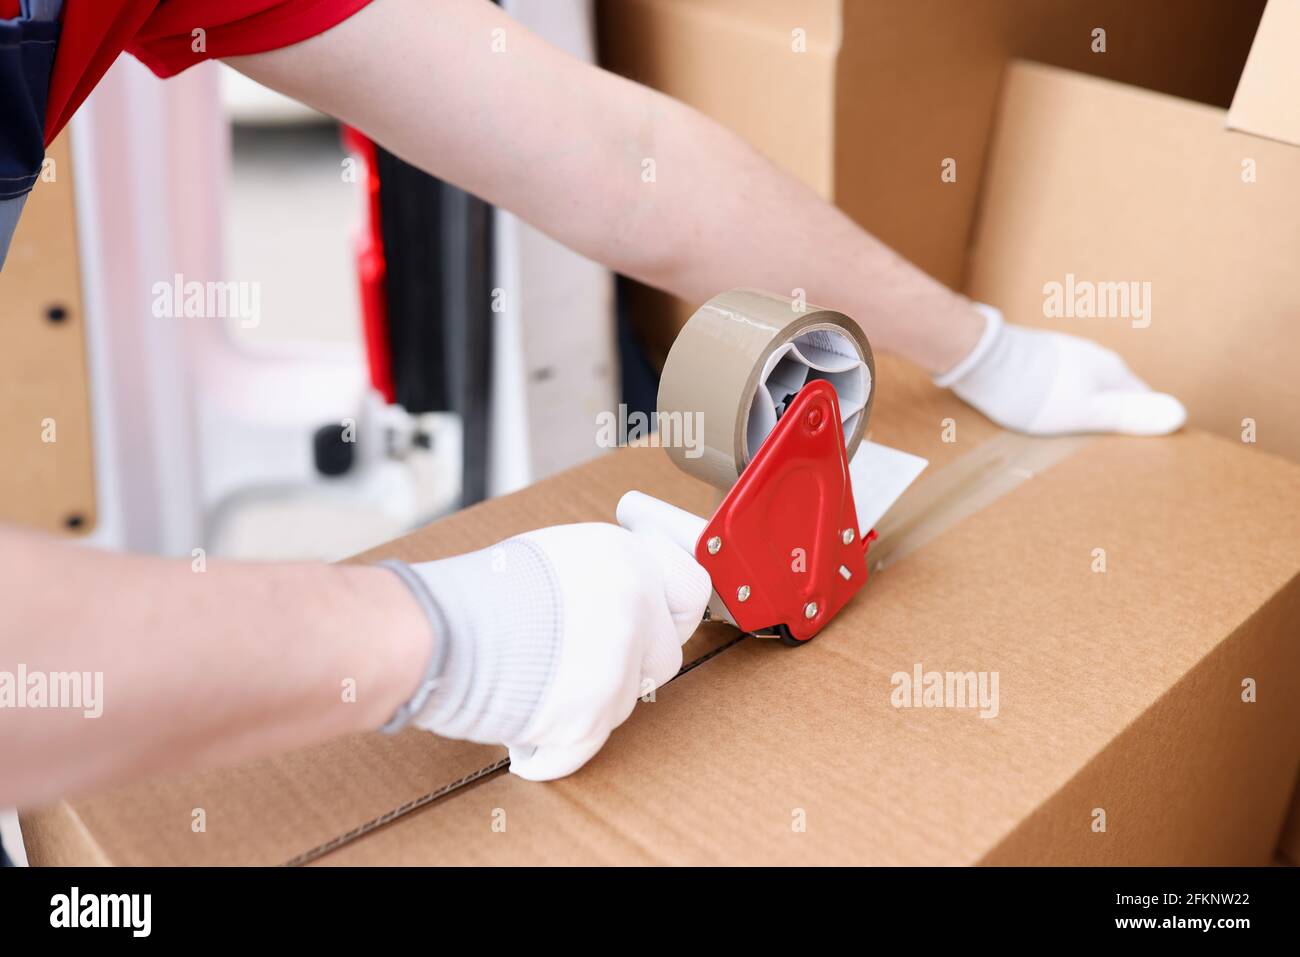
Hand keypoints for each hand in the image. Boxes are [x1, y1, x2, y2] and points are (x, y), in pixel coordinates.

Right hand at [392, 523, 710, 780]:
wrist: (438, 628)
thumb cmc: (482, 591)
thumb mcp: (559, 555)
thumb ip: (609, 575)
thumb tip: (630, 596)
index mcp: (628, 560)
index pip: (691, 590)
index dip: (671, 612)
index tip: (657, 624)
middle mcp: (634, 608)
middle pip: (665, 656)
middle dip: (630, 665)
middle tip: (585, 662)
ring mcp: (616, 665)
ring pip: (626, 702)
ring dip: (591, 702)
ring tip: (540, 683)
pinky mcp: (589, 716)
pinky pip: (588, 746)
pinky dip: (557, 747)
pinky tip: (530, 732)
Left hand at [935, 305, 1185, 435]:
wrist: (980, 358)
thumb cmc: (1033, 390)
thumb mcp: (1085, 412)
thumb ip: (1127, 416)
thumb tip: (1180, 416)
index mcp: (1110, 370)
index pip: (1141, 399)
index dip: (1142, 423)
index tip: (1140, 449)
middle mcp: (1092, 357)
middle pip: (1113, 392)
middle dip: (1113, 415)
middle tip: (1108, 447)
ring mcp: (1064, 354)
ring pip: (1085, 386)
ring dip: (1085, 408)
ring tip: (1076, 436)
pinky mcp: (1038, 358)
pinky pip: (1059, 383)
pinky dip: (1059, 401)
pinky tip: (1046, 414)